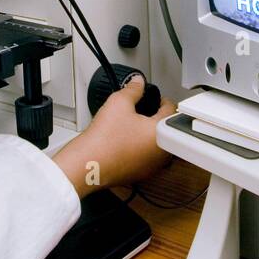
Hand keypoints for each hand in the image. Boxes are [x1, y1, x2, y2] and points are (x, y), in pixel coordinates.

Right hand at [52, 74, 175, 199]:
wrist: (88, 164)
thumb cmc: (104, 139)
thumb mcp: (119, 103)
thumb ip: (132, 89)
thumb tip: (137, 82)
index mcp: (161, 133)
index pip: (171, 110)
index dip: (162, 100)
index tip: (156, 98)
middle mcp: (162, 153)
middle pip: (165, 129)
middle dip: (156, 119)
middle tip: (143, 112)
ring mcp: (152, 167)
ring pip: (158, 145)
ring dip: (149, 136)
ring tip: (133, 127)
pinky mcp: (140, 175)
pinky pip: (147, 159)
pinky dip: (140, 150)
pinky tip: (126, 143)